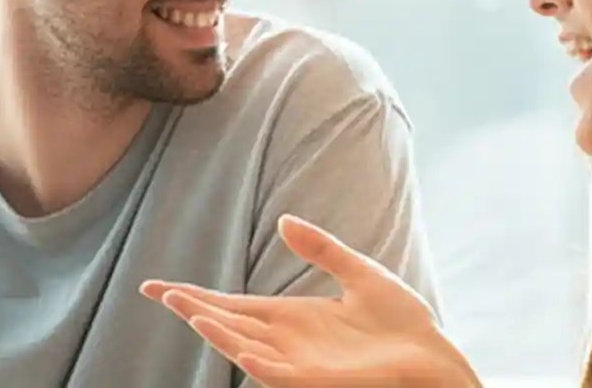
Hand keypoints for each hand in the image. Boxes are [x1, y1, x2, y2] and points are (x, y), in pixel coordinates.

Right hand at [140, 214, 481, 386]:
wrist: (435, 353)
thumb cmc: (401, 321)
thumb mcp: (357, 270)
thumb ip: (321, 247)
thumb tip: (283, 220)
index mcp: (290, 317)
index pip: (230, 305)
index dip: (194, 295)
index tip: (157, 287)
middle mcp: (286, 342)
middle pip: (227, 324)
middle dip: (193, 309)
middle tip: (159, 292)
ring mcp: (299, 364)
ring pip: (244, 348)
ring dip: (216, 333)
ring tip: (187, 310)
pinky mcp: (318, 381)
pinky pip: (279, 374)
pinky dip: (256, 362)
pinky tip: (240, 349)